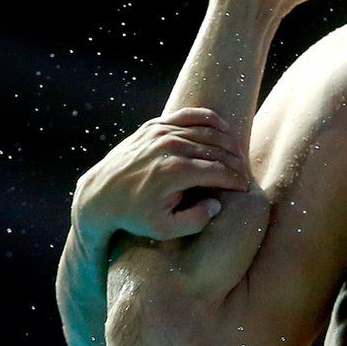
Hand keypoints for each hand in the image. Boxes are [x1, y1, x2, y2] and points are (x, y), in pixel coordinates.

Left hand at [72, 107, 249, 240]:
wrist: (100, 194)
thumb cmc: (133, 216)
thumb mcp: (164, 229)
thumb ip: (195, 221)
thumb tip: (217, 203)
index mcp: (175, 172)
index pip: (219, 172)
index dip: (237, 181)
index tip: (245, 189)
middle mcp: (170, 147)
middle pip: (217, 150)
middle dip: (236, 163)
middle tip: (245, 174)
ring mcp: (161, 132)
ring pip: (207, 131)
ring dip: (228, 143)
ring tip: (238, 156)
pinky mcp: (154, 125)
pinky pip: (189, 116)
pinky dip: (210, 120)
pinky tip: (224, 129)